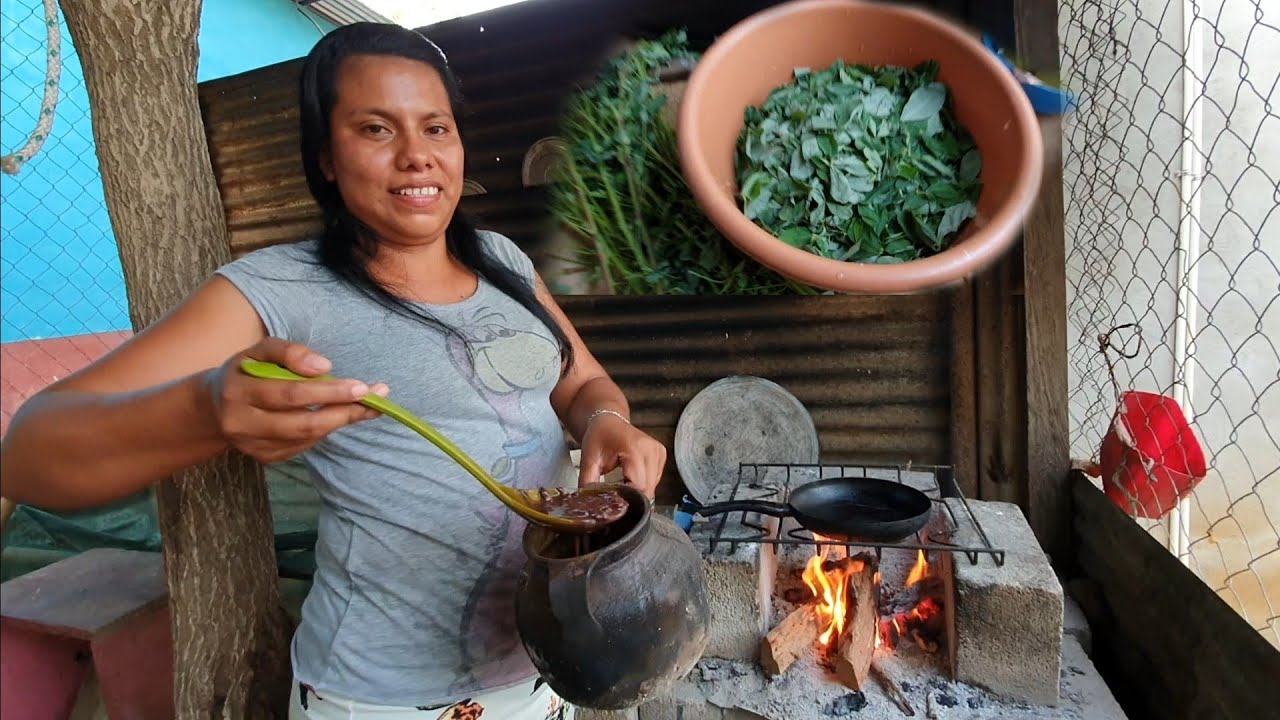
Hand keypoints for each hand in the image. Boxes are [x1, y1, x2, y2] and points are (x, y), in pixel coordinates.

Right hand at [203, 337, 387, 463]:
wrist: (214, 407)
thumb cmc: (245, 372)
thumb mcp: (258, 351)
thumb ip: (289, 352)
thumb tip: (323, 366)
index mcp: (239, 391)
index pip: (290, 393)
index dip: (328, 392)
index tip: (361, 387)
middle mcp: (242, 423)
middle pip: (302, 422)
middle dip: (343, 411)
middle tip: (373, 398)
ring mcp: (252, 446)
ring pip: (306, 437)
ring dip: (341, 421)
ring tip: (366, 406)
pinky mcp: (264, 458)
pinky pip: (303, 446)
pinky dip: (324, 431)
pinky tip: (336, 415)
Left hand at [577, 413, 666, 499]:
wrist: (608, 420)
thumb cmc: (598, 437)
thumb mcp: (588, 460)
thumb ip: (588, 483)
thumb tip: (589, 506)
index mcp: (634, 449)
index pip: (638, 486)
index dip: (626, 499)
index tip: (614, 502)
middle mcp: (651, 450)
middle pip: (648, 489)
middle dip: (632, 498)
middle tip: (616, 496)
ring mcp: (658, 451)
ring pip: (653, 486)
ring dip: (638, 491)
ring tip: (622, 483)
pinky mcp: (661, 454)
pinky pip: (655, 479)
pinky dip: (644, 483)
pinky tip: (631, 476)